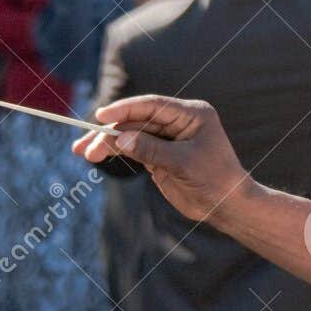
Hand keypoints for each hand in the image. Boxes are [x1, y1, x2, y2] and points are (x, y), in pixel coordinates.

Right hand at [73, 96, 248, 223]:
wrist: (227, 205)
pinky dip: (115, 151)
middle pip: (137, 120)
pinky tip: (97, 154)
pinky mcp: (159, 155)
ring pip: (131, 135)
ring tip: (83, 152)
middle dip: (110, 132)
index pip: (153, 106)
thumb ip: (152, 150)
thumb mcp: (184, 163)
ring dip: (107, 143)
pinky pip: (133, 149)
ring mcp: (167, 139)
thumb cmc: (215, 179)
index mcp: (191, 114)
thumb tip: (121, 138)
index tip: (102, 116)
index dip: (125, 109)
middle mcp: (177, 122)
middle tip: (87, 146)